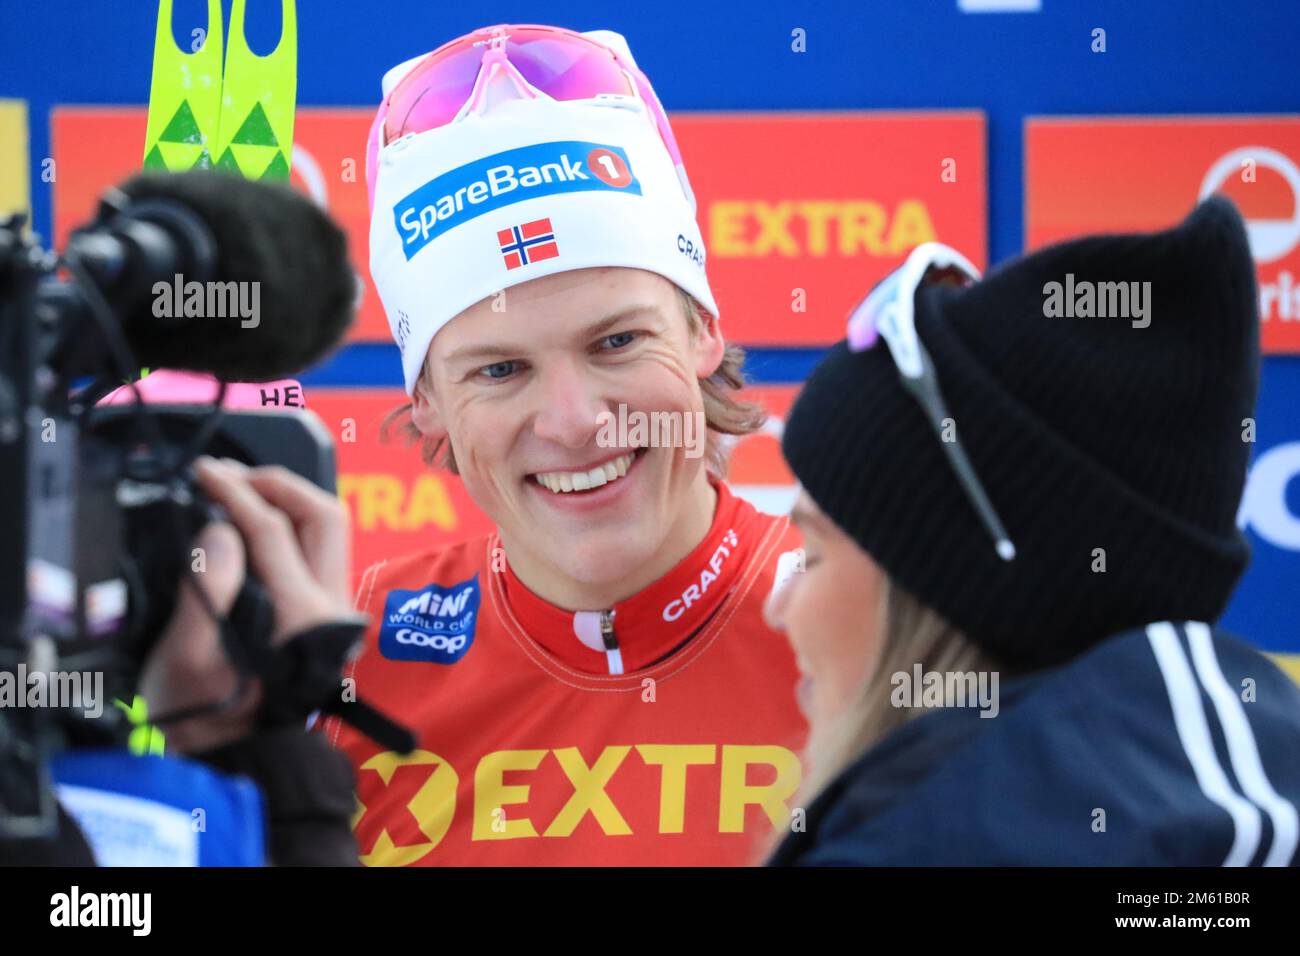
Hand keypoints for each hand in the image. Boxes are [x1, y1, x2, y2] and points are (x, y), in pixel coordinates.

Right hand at [137, 456, 356, 752]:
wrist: (232, 758)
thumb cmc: (201, 715)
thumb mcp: (185, 658)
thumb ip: (206, 590)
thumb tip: (221, 530)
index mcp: (298, 616)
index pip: (270, 529)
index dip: (232, 490)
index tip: (203, 471)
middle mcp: (330, 609)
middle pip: (322, 516)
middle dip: (278, 484)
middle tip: (231, 474)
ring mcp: (336, 611)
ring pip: (329, 531)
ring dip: (290, 501)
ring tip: (242, 490)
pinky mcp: (328, 614)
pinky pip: (320, 550)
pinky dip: (292, 525)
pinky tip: (255, 522)